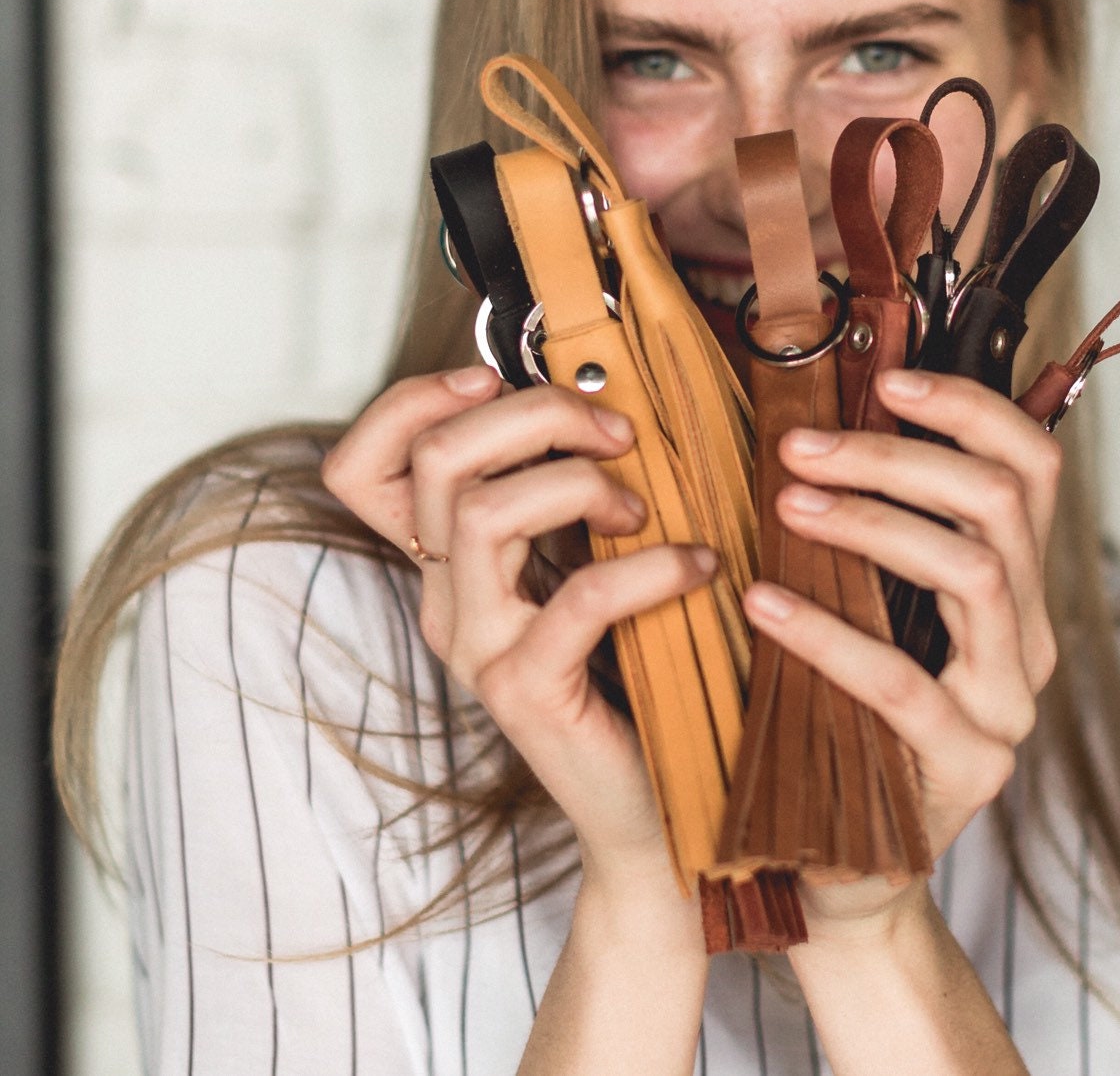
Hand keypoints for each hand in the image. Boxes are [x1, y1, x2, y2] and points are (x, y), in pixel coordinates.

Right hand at [320, 366, 716, 915]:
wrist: (656, 799)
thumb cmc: (634, 664)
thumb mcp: (587, 556)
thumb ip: (570, 491)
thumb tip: (604, 397)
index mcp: (447, 561)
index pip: (364, 466)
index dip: (410, 401)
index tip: (495, 377)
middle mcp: (443, 599)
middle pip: (436, 461)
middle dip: (535, 414)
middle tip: (617, 432)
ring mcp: (476, 648)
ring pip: (482, 513)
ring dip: (580, 484)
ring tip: (643, 510)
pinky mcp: (525, 690)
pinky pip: (577, 598)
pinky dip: (649, 565)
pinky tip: (698, 566)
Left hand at [743, 366, 1059, 935]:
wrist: (841, 862)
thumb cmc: (838, 714)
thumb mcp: (863, 609)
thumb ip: (868, 531)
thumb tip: (813, 416)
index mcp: (1013, 586)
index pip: (1032, 464)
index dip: (970, 407)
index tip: (885, 380)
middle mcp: (1028, 637)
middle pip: (999, 503)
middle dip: (896, 456)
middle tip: (799, 446)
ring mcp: (1008, 706)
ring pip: (973, 572)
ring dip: (873, 522)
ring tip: (787, 507)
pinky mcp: (969, 767)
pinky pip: (904, 681)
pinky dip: (829, 631)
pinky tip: (763, 603)